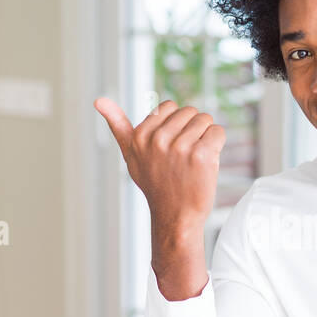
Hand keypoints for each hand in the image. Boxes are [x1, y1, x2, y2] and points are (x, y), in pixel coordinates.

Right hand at [93, 96, 225, 229]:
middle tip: (185, 156)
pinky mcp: (202, 155)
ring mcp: (180, 147)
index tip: (171, 146)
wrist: (176, 217)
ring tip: (195, 159)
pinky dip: (218, 144)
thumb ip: (118, 125)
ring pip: (205, 120)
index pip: (170, 106)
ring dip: (205, 137)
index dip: (175, 125)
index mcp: (140, 136)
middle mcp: (158, 140)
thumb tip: (98, 99)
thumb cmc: (155, 184)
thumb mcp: (131, 154)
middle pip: (190, 111)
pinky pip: (218, 132)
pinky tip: (208, 162)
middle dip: (192, 129)